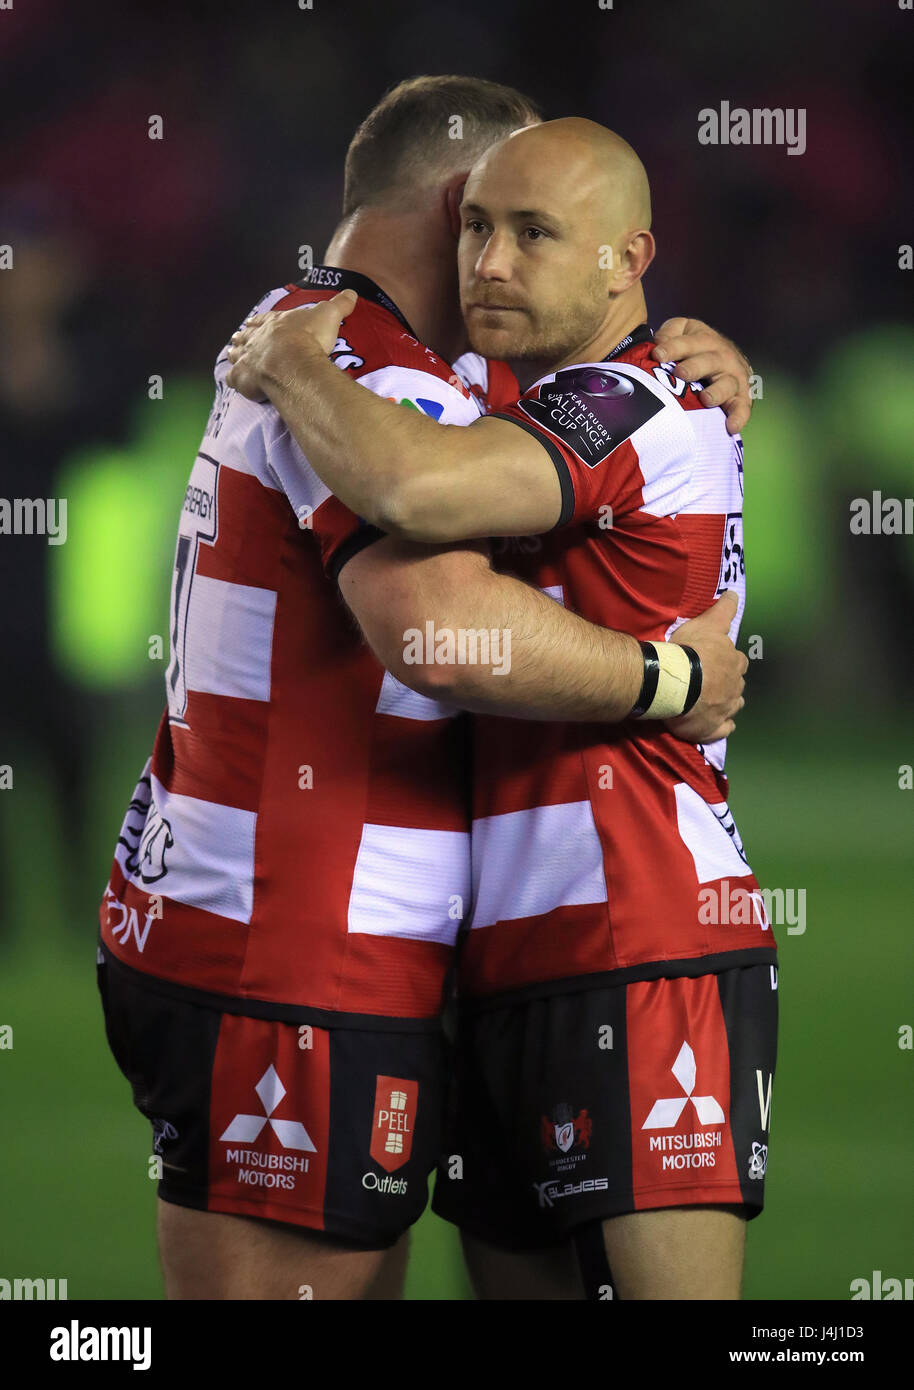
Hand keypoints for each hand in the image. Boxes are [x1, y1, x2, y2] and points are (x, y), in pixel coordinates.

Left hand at [226, 289, 358, 400]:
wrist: (293, 364)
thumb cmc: (308, 338)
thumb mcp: (327, 315)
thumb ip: (338, 304)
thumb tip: (351, 292)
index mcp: (273, 323)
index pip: (263, 319)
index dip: (259, 321)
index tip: (253, 322)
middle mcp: (256, 338)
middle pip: (245, 336)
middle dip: (243, 337)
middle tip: (239, 339)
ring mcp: (247, 358)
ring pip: (235, 354)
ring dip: (235, 355)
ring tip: (233, 356)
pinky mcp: (243, 379)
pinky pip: (233, 379)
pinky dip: (234, 380)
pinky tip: (236, 382)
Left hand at [652, 317, 752, 435]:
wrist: (726, 358)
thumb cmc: (695, 347)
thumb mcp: (682, 331)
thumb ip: (669, 332)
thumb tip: (658, 344)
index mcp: (705, 340)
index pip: (688, 342)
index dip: (673, 347)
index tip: (657, 354)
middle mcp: (722, 357)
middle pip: (709, 362)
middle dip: (695, 367)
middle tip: (681, 373)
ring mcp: (733, 378)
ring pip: (727, 384)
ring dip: (717, 392)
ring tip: (706, 399)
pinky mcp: (742, 397)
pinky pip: (742, 407)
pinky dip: (738, 417)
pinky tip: (731, 427)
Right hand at [666, 590, 746, 742]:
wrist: (677, 683)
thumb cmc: (690, 651)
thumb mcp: (708, 623)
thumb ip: (723, 610)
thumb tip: (734, 593)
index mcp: (734, 662)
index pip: (738, 660)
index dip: (729, 660)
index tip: (718, 660)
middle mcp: (735, 686)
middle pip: (738, 684)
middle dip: (730, 683)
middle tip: (712, 682)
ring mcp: (726, 709)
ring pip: (734, 707)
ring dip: (727, 704)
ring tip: (712, 704)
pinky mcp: (714, 728)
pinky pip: (723, 729)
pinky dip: (721, 727)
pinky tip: (714, 725)